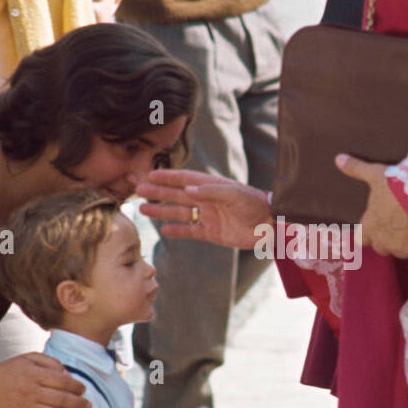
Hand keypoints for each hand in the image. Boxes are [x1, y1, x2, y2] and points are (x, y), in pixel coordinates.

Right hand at [0, 353, 89, 407]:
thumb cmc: (12, 371)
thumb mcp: (30, 358)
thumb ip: (51, 363)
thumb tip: (68, 376)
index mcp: (33, 374)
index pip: (61, 381)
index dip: (76, 386)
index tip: (83, 389)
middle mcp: (30, 391)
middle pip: (60, 399)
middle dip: (78, 404)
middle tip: (89, 406)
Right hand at [136, 168, 270, 250]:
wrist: (270, 226)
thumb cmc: (255, 205)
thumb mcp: (234, 194)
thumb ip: (211, 191)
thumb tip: (188, 189)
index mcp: (211, 186)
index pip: (185, 179)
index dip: (167, 177)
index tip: (149, 175)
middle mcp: (206, 199)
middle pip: (177, 195)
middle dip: (158, 192)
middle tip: (138, 190)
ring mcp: (208, 216)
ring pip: (179, 212)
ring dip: (162, 211)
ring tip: (143, 209)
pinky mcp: (212, 232)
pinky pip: (190, 231)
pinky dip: (177, 231)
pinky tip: (163, 230)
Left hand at [336, 154, 407, 258]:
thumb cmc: (395, 186)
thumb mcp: (375, 175)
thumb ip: (356, 169)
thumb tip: (338, 158)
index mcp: (369, 226)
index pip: (361, 240)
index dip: (369, 234)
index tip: (377, 226)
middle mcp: (381, 241)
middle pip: (381, 247)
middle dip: (388, 240)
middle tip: (400, 226)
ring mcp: (399, 248)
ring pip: (401, 252)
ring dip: (406, 245)